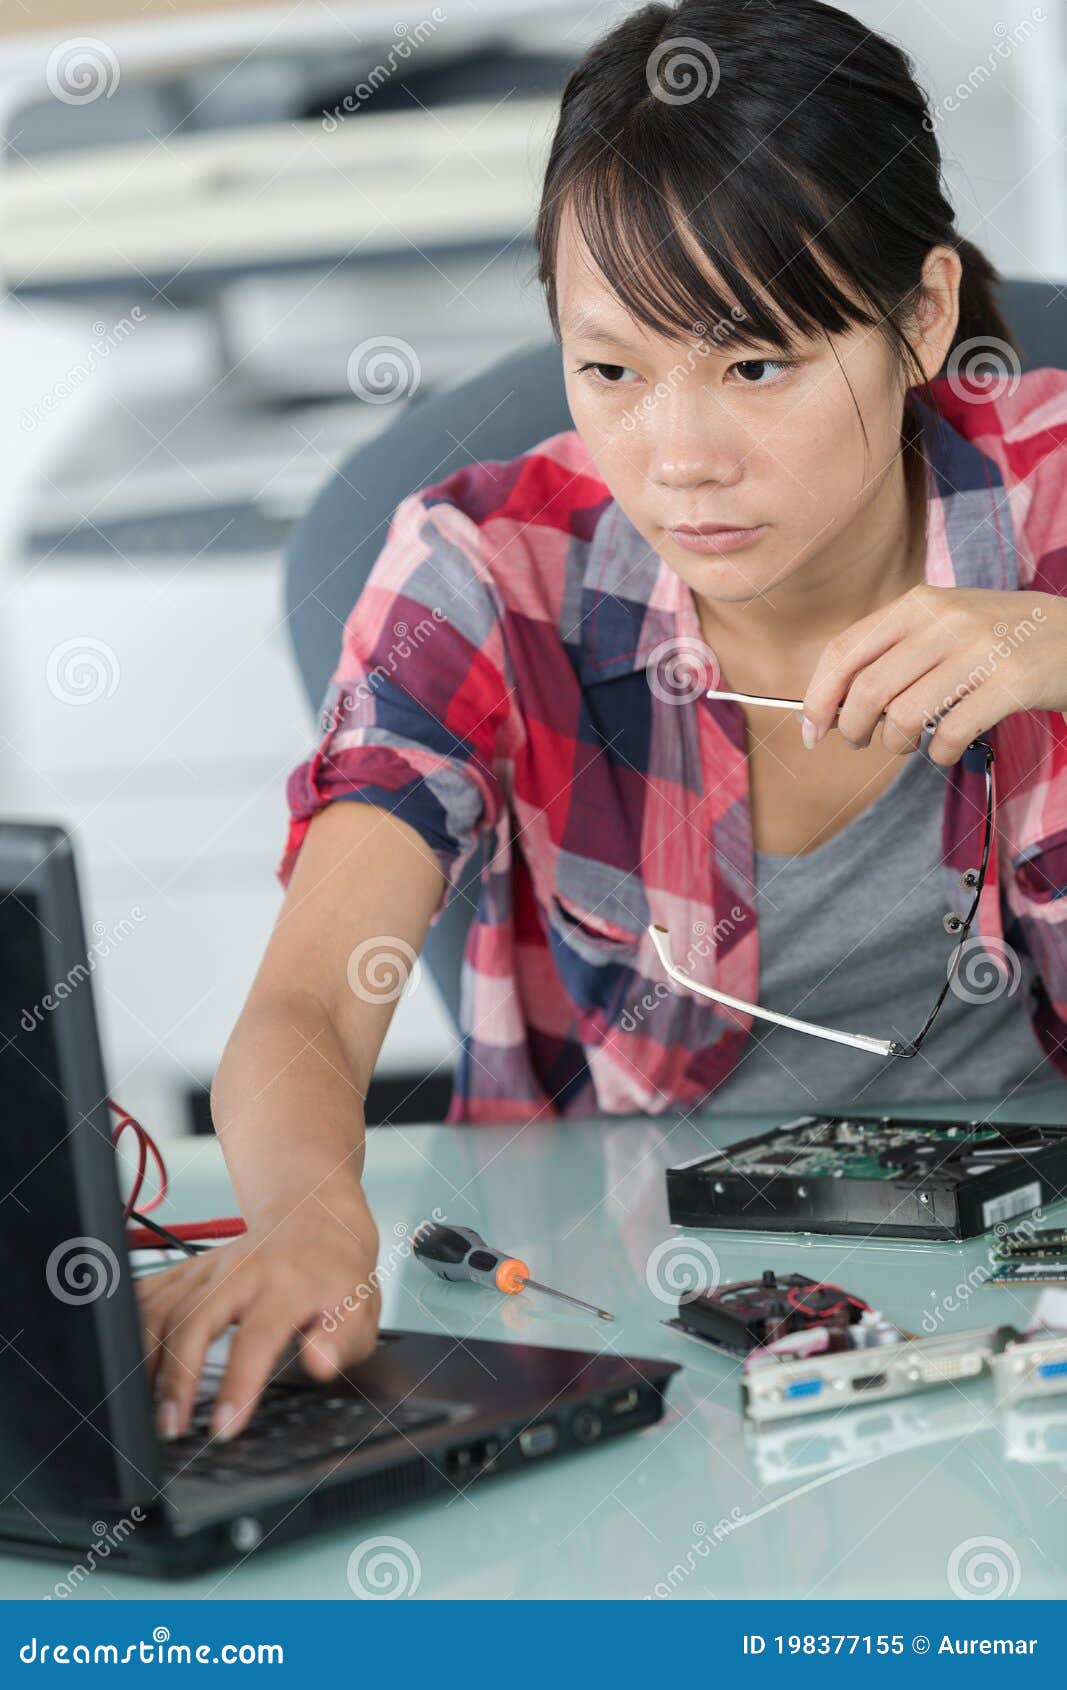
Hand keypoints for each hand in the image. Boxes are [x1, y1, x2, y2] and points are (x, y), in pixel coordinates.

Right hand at [136, 1187, 380, 1441]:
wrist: (316, 1216)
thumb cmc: (337, 1272)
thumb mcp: (361, 1308)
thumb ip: (341, 1341)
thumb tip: (320, 1365)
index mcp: (289, 1283)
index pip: (258, 1336)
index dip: (238, 1383)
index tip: (225, 1427)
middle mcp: (244, 1270)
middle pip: (195, 1318)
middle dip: (176, 1377)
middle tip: (172, 1427)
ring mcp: (211, 1265)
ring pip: (164, 1306)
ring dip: (148, 1359)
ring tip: (148, 1408)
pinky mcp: (190, 1266)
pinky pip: (150, 1291)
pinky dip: (131, 1324)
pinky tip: (129, 1360)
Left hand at [802, 585, 1066, 763]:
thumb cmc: (993, 639)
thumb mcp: (939, 625)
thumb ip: (886, 654)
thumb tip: (826, 707)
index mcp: (918, 603)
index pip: (844, 651)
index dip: (817, 697)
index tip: (811, 730)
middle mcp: (945, 620)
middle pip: (868, 690)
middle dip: (853, 728)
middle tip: (861, 740)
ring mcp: (980, 650)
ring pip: (904, 716)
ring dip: (895, 744)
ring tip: (907, 743)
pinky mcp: (1012, 682)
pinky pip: (950, 734)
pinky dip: (939, 754)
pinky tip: (945, 750)